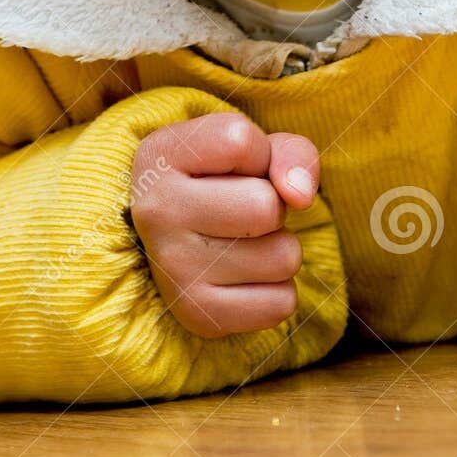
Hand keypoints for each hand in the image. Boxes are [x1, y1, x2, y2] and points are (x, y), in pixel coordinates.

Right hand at [129, 112, 320, 337]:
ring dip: (279, 249)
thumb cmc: (227, 182)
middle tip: (242, 211)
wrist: (184, 241)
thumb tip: (300, 196)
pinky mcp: (197, 315)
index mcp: (159, 154)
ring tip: (243, 243)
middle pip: (266, 206)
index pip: (239, 141)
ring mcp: (172, 269)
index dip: (258, 154)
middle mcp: (156, 211)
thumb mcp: (256, 149)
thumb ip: (291, 153)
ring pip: (283, 256)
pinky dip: (276, 289)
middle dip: (273, 207)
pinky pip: (282, 302)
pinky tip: (244, 277)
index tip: (233, 168)